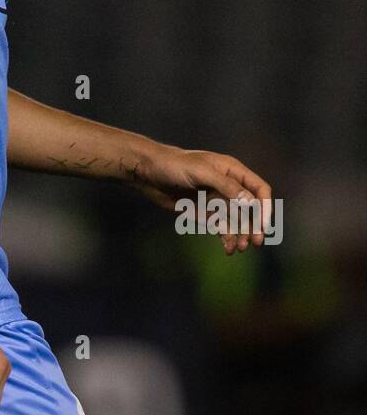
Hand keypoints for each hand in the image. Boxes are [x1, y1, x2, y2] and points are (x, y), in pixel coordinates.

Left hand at [129, 141, 272, 255]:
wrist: (149, 173)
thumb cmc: (175, 166)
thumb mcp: (202, 173)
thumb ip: (227, 187)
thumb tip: (252, 202)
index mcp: (232, 171)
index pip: (259, 189)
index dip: (265, 207)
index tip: (262, 226)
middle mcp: (229, 186)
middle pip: (251, 208)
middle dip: (254, 225)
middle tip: (254, 242)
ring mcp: (218, 200)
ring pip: (238, 221)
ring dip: (241, 234)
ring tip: (239, 247)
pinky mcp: (206, 212)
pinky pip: (222, 227)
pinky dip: (227, 238)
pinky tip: (228, 249)